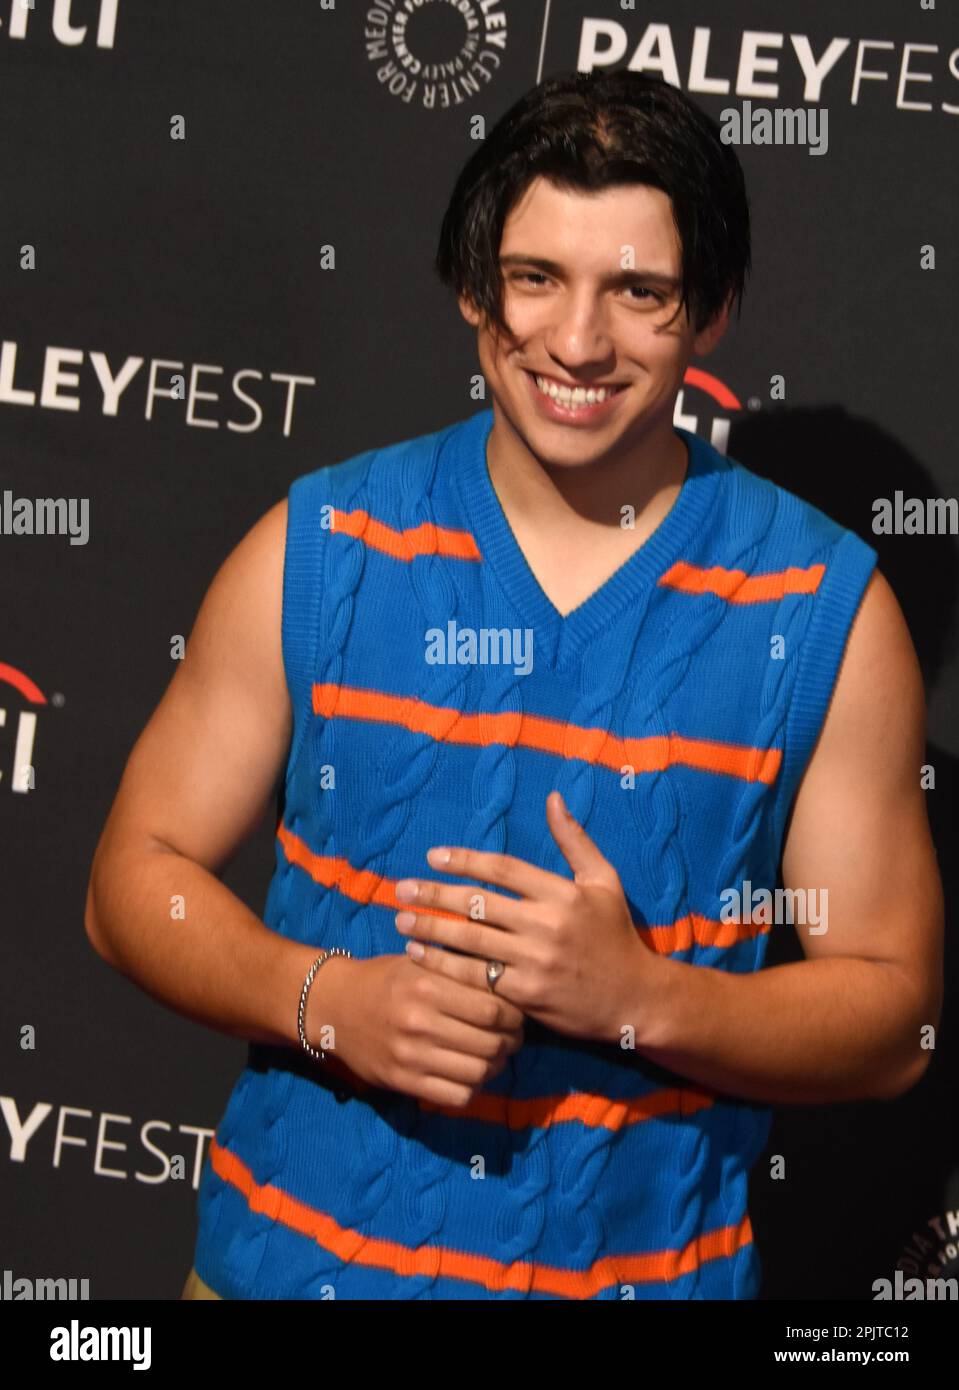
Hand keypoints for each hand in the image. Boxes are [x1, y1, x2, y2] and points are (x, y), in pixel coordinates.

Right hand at [306, 952, 524, 1107]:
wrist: (334, 1006)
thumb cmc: (384, 979)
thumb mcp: (418, 962)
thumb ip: (458, 969)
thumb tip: (508, 976)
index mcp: (427, 987)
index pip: (493, 1008)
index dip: (514, 1014)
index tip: (517, 1013)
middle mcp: (420, 1022)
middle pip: (491, 1042)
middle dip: (511, 1042)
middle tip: (514, 1037)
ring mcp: (411, 1056)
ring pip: (478, 1072)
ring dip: (496, 1066)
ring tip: (496, 1056)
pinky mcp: (403, 1081)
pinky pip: (455, 1096)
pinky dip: (472, 1088)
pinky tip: (471, 1074)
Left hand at [394, 791, 659, 1043]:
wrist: (633, 997)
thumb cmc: (616, 934)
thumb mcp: (604, 881)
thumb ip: (575, 840)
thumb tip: (552, 798)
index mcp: (562, 894)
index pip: (502, 869)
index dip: (463, 860)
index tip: (432, 856)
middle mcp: (546, 925)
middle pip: (478, 904)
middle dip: (434, 894)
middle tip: (401, 889)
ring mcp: (535, 961)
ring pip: (470, 940)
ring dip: (430, 929)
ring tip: (401, 921)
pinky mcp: (526, 995)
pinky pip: (476, 977)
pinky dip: (445, 966)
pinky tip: (421, 957)